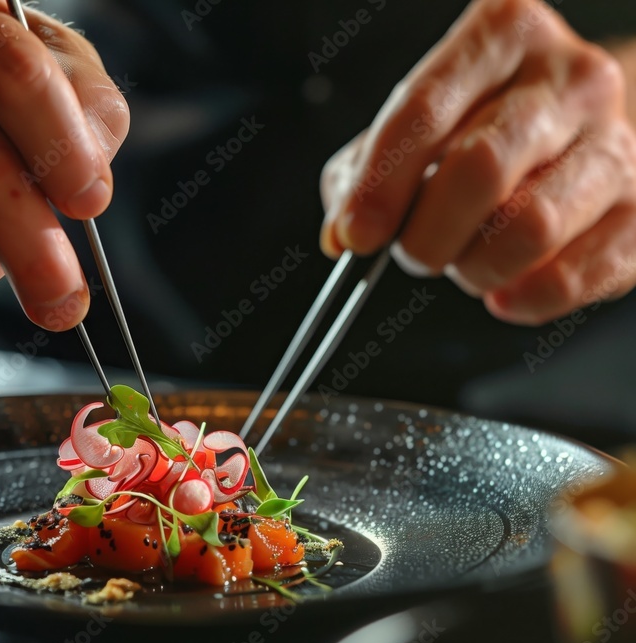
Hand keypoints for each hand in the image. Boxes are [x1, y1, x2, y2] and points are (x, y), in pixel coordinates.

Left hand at [320, 0, 635, 324]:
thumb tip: (344, 234)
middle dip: (426, 233)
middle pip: (479, 169)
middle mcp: (569, 76)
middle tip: (414, 252)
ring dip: (476, 266)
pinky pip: (580, 272)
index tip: (357, 235)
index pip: (424, 109)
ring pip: (531, 225)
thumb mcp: (412, 126)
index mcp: (501, 34)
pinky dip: (528, 297)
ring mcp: (616, 138)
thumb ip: (362, 173)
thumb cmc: (481, 124)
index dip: (380, 184)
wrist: (579, 128)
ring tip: (466, 261)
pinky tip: (505, 292)